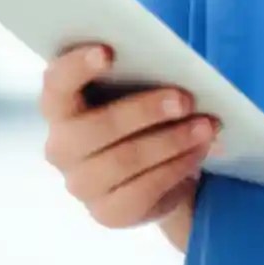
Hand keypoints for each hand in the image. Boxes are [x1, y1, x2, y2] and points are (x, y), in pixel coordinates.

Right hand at [39, 44, 218, 228]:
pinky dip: (177, 166)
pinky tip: (200, 150)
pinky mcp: (107, 213)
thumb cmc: (145, 117)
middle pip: (97, 127)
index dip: (77, 66)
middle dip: (145, 110)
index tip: (108, 51)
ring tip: (207, 126)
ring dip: (172, 140)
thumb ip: (143, 75)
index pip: (56, 83)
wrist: (158, 173)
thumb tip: (178, 67)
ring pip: (125, 159)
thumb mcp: (140, 92)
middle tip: (186, 99)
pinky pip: (143, 189)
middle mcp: (60, 147)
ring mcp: (80, 184)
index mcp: (60, 107)